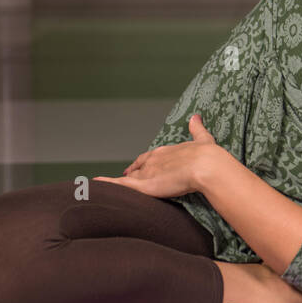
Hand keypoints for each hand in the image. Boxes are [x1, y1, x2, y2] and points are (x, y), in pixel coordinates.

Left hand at [95, 114, 223, 197]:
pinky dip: (106, 183)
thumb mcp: (203, 140)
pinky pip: (120, 185)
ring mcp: (147, 172)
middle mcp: (153, 160)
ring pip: (128, 179)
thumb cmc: (207, 155)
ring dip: (120, 182)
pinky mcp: (143, 185)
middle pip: (137, 168)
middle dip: (132, 173)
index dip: (142, 162)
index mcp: (165, 151)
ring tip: (108, 186)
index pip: (148, 157)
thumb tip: (195, 116)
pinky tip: (94, 184)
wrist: (206, 166)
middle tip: (125, 177)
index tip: (137, 167)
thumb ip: (197, 129)